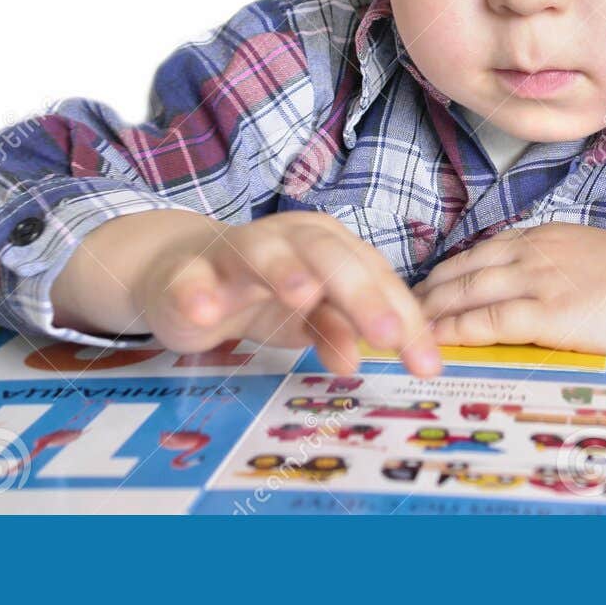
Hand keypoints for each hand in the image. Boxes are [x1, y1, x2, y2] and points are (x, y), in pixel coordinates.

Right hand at [131, 210, 440, 375]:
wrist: (180, 272)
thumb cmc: (260, 292)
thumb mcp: (307, 318)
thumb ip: (335, 330)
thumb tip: (357, 360)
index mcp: (328, 246)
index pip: (375, 278)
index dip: (404, 319)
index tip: (426, 365)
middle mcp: (287, 240)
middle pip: (330, 257)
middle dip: (360, 294)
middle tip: (387, 335)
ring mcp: (235, 253)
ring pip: (262, 253)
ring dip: (283, 270)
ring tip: (302, 295)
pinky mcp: (185, 273)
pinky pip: (190, 281)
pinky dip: (199, 293)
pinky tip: (205, 312)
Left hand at [412, 222, 605, 357]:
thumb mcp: (591, 263)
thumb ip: (554, 273)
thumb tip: (525, 301)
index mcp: (543, 238)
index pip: (475, 255)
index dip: (440, 276)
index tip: (413, 294)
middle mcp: (533, 251)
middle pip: (460, 270)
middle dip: (420, 294)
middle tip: (385, 315)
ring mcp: (541, 279)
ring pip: (466, 292)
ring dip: (427, 314)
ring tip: (397, 332)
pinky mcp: (553, 311)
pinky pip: (490, 320)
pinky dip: (456, 330)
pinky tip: (433, 341)